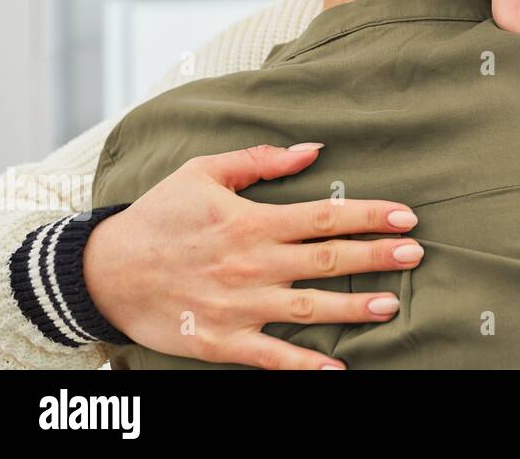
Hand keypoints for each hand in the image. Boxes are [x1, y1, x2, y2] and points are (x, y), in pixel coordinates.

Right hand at [84, 143, 423, 369]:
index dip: (370, 215)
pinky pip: (271, 356)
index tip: (407, 217)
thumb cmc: (158, 217)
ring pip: (309, 307)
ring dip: (353, 307)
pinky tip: (337, 369)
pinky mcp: (222, 340)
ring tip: (392, 306)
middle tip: (416, 255)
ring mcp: (239, 305)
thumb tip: (313, 149)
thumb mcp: (202, 172)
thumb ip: (260, 160)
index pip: (325, 216)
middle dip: (377, 257)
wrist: (103, 271)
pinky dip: (304, 365)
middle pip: (328, 259)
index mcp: (251, 221)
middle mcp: (252, 263)